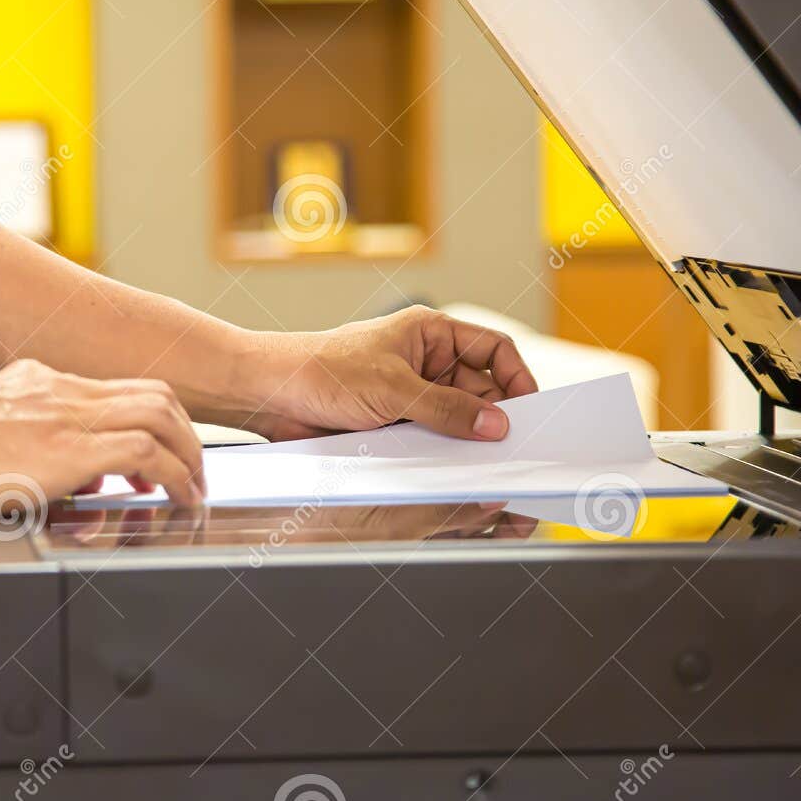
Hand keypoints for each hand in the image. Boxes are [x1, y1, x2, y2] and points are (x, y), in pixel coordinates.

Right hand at [0, 359, 203, 524]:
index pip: (118, 388)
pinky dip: (175, 477)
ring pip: (162, 413)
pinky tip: (177, 502)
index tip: (159, 455)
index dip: (152, 420)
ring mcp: (67, 413)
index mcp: (39, 380)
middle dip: (184, 434)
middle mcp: (59, 387)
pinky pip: (148, 453)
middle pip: (154, 393)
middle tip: (190, 473)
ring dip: (189, 455)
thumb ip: (33, 445)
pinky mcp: (70, 448)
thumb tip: (75, 478)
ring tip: (192, 491)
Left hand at [244, 306, 538, 440]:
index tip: (530, 409)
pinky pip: (431, 439)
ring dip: (464, 438)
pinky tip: (447, 467)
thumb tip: (495, 423)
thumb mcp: (393, 389)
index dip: (516, 377)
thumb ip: (447, 409)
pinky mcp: (394, 424)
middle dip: (492, 416)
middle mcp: (424, 362)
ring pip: (456, 419)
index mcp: (430, 333)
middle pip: (480, 390)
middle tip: (509, 447)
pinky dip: (441, 453)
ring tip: (479, 461)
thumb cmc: (321, 370)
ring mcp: (410, 395)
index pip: (493, 350)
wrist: (271, 395)